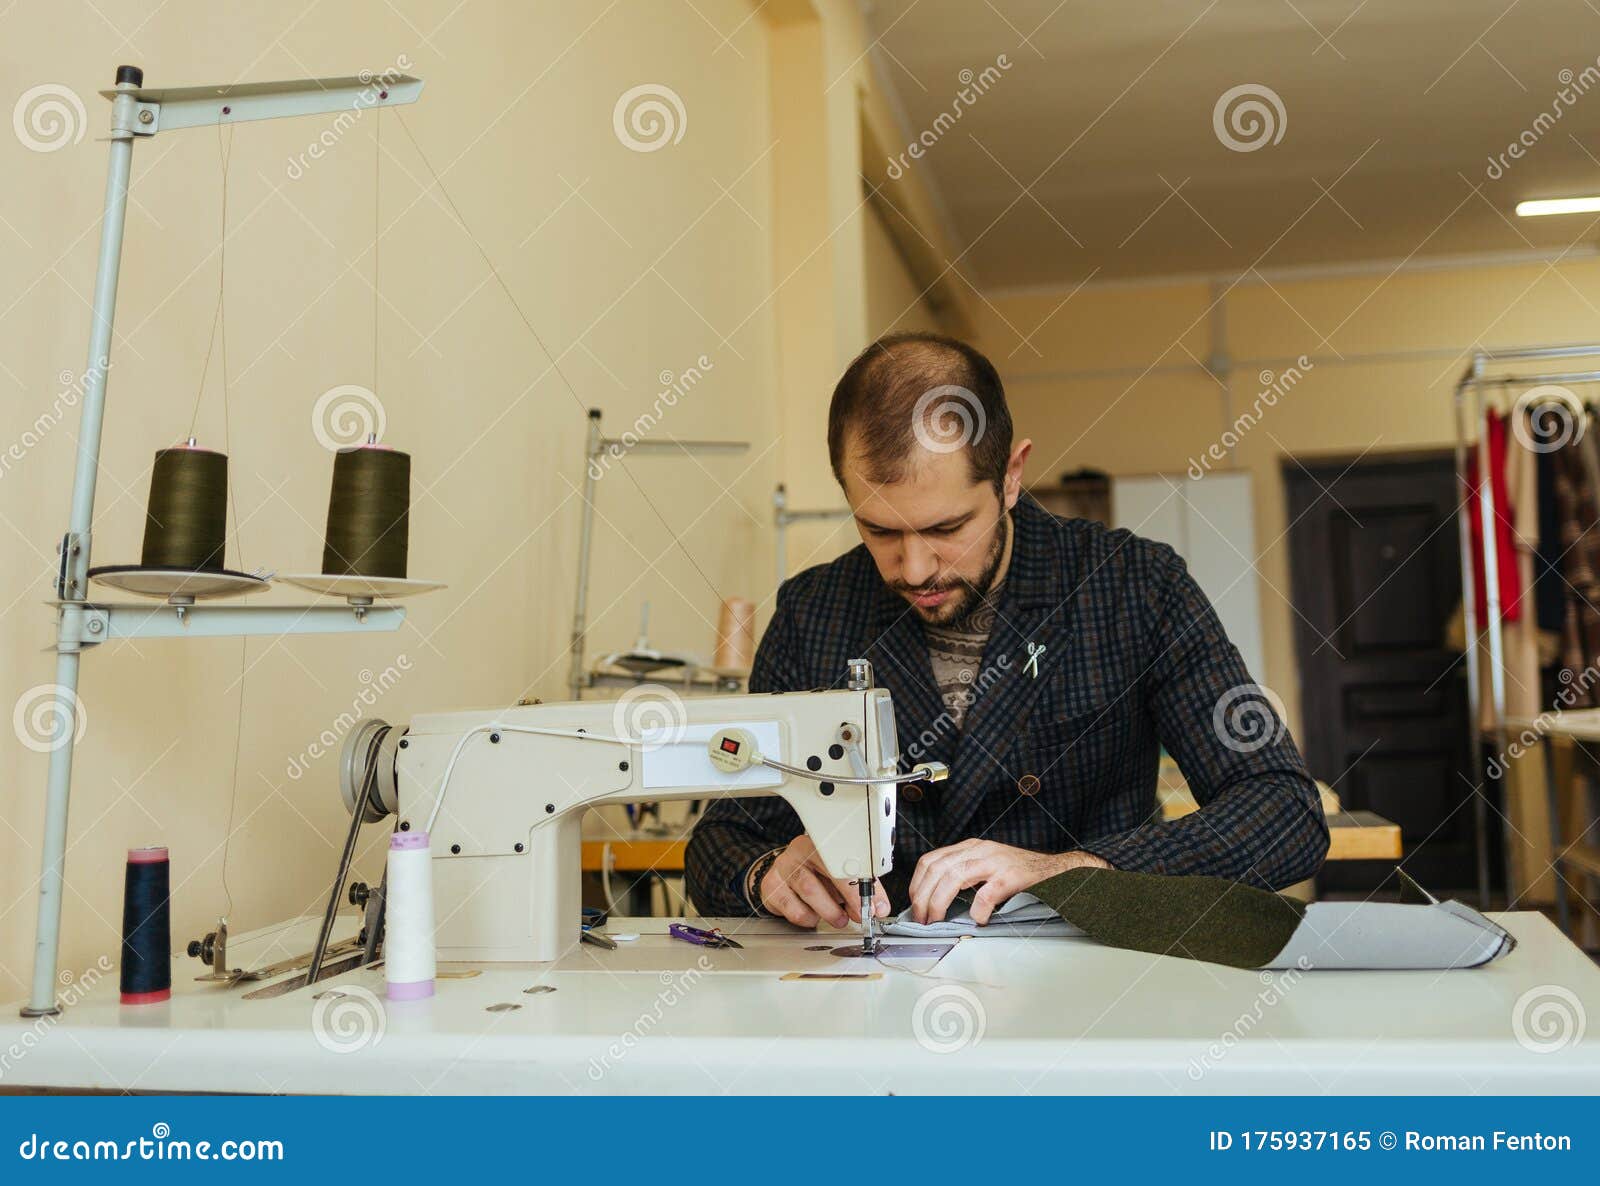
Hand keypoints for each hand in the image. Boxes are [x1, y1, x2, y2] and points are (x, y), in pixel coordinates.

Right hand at [758, 834, 891, 928]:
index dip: (862, 884)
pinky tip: (813, 916)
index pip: (847, 860)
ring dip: (829, 911)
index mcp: (822, 843)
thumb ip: (860, 888)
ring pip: (810, 891)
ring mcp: (783, 868)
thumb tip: (878, 908)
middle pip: (828, 872)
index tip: (874, 905)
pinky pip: (793, 909)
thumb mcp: (840, 875)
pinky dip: (808, 918)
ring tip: (839, 919)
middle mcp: (801, 851)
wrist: (783, 874)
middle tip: (859, 915)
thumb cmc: (816, 873)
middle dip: (849, 899)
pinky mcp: (771, 886)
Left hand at [908, 840, 1109, 925]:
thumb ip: (963, 876)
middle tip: (922, 919)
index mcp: (970, 847)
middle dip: (923, 897)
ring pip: (954, 877)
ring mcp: (995, 861)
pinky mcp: (1011, 876)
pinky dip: (977, 909)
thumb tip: (933, 901)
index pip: (931, 860)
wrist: (1056, 870)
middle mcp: (979, 850)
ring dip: (939, 902)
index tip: (914, 905)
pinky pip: (987, 893)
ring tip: (937, 920)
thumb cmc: (1020, 872)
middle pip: (937, 869)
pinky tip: (977, 919)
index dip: (916, 884)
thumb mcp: (985, 866)